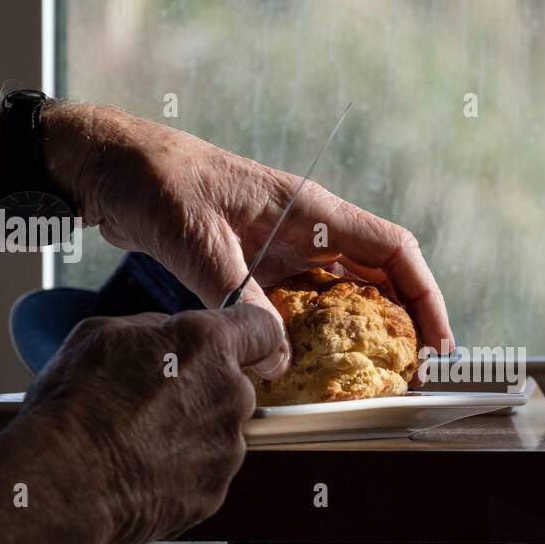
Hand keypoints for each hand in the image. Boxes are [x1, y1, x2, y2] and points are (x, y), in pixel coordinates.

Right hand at [14, 305, 280, 543]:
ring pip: (217, 434)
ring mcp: (227, 449)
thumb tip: (168, 337)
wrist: (62, 481)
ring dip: (187, 435)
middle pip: (232, 387)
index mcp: (208, 346)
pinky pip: (202, 475)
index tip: (240, 347)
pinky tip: (138, 473)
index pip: (261, 329)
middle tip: (149, 404)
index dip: (251, 336)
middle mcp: (231, 395)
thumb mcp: (102, 334)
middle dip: (201, 392)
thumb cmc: (74, 403)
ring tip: (134, 443)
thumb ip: (154, 330)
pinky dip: (178, 475)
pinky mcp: (214, 492)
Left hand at [45, 104, 454, 362]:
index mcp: (311, 210)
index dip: (426, 297)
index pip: (393, 250)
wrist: (109, 164)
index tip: (436, 344)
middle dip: (406, 324)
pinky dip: (320, 336)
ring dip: (365, 333)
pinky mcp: (260, 266)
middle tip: (413, 376)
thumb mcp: (197, 242)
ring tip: (376, 379)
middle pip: (382, 276)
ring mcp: (286, 248)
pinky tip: (314, 368)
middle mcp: (309, 229)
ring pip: (347, 293)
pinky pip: (307, 304)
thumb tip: (275, 363)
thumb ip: (239, 300)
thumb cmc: (155, 180)